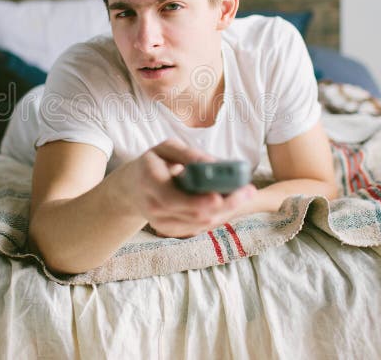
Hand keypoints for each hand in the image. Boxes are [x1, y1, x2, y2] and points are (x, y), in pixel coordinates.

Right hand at [109, 138, 256, 238]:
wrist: (132, 187)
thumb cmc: (154, 162)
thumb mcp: (166, 148)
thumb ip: (189, 154)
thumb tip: (215, 164)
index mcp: (150, 182)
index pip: (174, 199)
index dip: (200, 200)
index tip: (222, 194)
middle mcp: (154, 208)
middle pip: (196, 214)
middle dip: (226, 204)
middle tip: (248, 191)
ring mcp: (162, 224)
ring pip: (202, 223)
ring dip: (227, 210)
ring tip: (244, 193)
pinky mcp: (171, 231)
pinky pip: (200, 226)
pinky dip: (217, 215)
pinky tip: (229, 202)